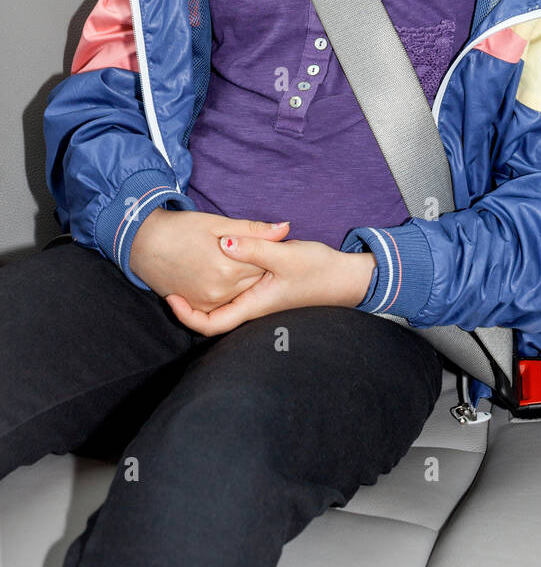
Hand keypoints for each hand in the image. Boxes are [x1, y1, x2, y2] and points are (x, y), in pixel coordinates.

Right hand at [129, 207, 290, 310]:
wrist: (144, 244)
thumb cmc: (181, 228)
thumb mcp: (218, 223)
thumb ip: (254, 230)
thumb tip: (286, 228)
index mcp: (228, 269)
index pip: (264, 264)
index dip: (268, 251)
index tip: (264, 241)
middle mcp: (220, 292)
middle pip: (255, 282)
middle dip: (259, 266)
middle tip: (250, 251)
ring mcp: (208, 303)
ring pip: (242, 294)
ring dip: (246, 280)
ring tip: (234, 260)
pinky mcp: (199, 307)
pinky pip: (225, 305)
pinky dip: (232, 292)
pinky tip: (227, 275)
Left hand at [164, 235, 376, 335]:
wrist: (346, 279)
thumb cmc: (318, 270)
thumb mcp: (285, 255)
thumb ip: (254, 248)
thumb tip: (223, 243)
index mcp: (254, 305)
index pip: (212, 324)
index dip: (187, 316)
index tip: (171, 297)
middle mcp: (253, 307)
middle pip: (212, 315)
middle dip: (189, 303)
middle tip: (168, 281)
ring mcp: (259, 301)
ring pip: (223, 304)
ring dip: (202, 294)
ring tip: (184, 274)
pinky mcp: (266, 291)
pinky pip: (235, 294)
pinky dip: (220, 285)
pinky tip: (215, 266)